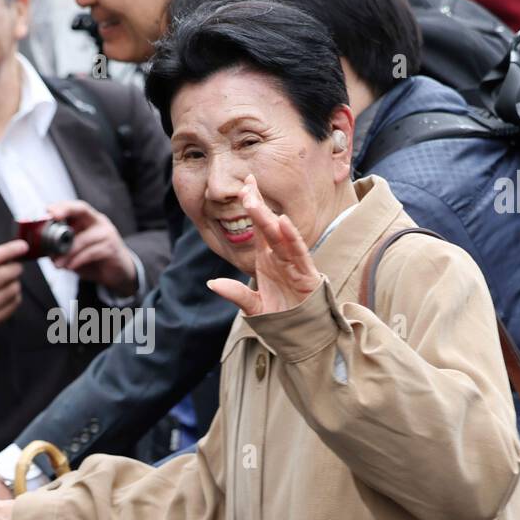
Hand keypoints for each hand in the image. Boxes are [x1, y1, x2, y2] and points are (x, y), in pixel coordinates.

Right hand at [0, 239, 28, 338]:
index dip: (7, 251)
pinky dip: (15, 294)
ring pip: (13, 288)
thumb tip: (16, 249)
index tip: (22, 246)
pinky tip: (6, 294)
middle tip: (17, 266)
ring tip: (7, 282)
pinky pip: (16, 301)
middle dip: (16, 267)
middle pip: (3, 274)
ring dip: (15, 282)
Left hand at [47, 201, 136, 296]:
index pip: (76, 207)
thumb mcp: (77, 253)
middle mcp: (99, 223)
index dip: (62, 206)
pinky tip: (70, 267)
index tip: (48, 210)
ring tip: (57, 263)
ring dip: (67, 252)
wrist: (119, 274)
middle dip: (65, 210)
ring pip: (83, 238)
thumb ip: (63, 248)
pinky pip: (91, 252)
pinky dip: (78, 260)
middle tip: (52, 217)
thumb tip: (46, 251)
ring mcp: (107, 234)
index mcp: (89, 220)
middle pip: (82, 210)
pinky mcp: (112, 248)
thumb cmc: (96, 260)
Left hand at [207, 175, 323, 315]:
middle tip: (247, 182)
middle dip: (258, 205)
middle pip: (268, 226)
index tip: (244, 186)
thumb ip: (236, 294)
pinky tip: (282, 222)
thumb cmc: (282, 318)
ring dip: (268, 218)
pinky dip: (291, 238)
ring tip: (254, 200)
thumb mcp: (254, 307)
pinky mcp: (307, 275)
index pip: (258, 228)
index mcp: (268, 260)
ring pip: (280, 236)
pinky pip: (299, 253)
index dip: (252, 208)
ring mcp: (295, 264)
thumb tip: (212, 282)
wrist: (304, 337)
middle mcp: (281, 258)